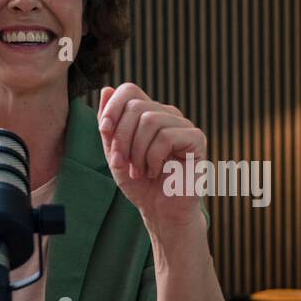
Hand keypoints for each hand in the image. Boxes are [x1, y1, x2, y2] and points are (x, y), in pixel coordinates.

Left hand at [97, 83, 206, 234]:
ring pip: (149, 120)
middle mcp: (167, 114)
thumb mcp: (115, 152)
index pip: (129, 90)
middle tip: (123, 163)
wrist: (161, 211)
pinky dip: (154, 158)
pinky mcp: (196, 139)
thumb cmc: (140, 184)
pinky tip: (156, 171)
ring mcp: (183, 125)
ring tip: (140, 171)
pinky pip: (166, 136)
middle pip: (136, 106)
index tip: (104, 132)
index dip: (112, 108)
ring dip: (137, 151)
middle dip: (122, 137)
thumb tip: (106, 89)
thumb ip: (109, 124)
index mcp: (149, 113)